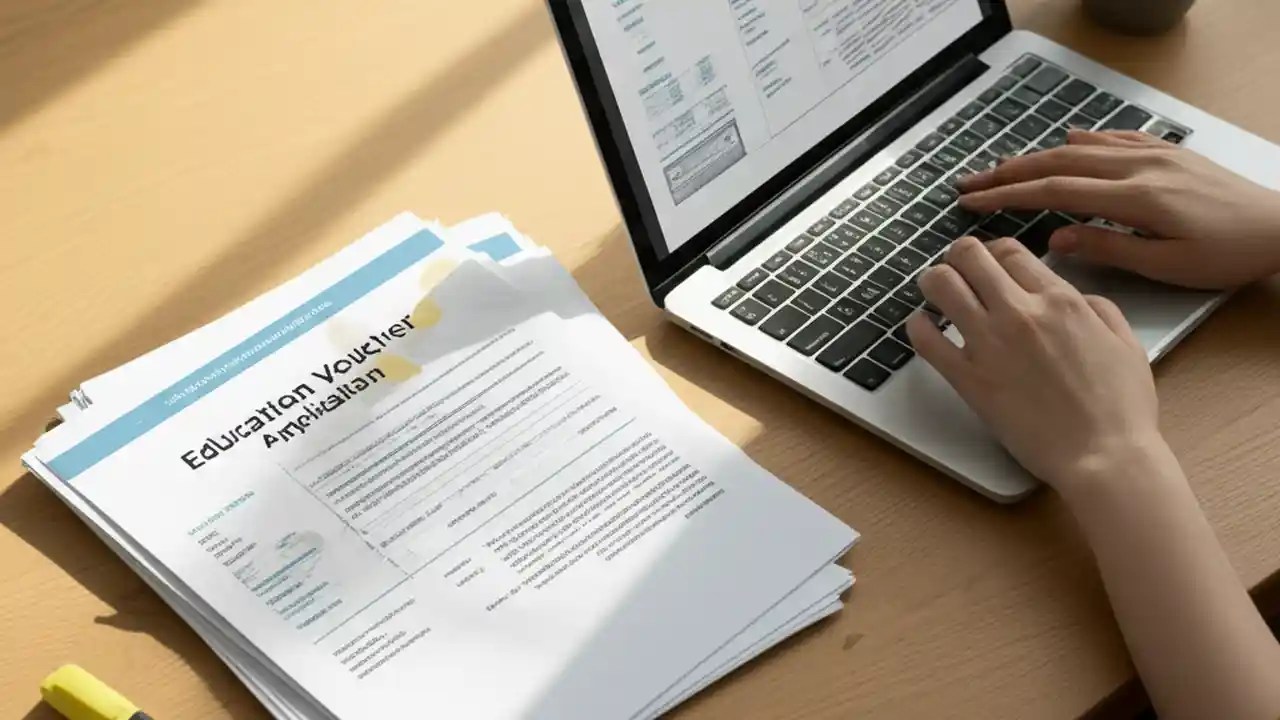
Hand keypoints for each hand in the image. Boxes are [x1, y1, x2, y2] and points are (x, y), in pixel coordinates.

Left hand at [907, 236, 1164, 494]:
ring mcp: (989, 344)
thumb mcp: (1127, 343)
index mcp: (1059, 300)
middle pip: (969, 256)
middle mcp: (1019, 313)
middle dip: (958, 256)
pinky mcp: (968, 379)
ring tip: (936, 293)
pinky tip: (922, 326)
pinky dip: (917, 325)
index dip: (994, 251)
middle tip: (957, 269)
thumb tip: (1075, 296)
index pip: (1010, 251)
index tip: (988, 261)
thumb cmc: (1120, 408)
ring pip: (941, 285)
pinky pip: (926, 339)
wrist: (1103, 456)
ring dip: (933, 282)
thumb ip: (1098, 309)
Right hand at [958, 130, 1279, 288]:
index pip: (1057, 192)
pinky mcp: (1169, 154)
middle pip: (1059, 163)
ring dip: (1037, 156)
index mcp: (1137, 198)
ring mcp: (1155, 155)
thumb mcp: (1167, 265)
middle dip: (1009, 172)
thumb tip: (1058, 239)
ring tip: (1003, 166)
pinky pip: (1116, 138)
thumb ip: (1109, 248)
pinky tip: (1068, 139)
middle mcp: (1141, 167)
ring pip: (1082, 148)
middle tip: (970, 183)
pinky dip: (1085, 139)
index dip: (1010, 196)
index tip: (974, 202)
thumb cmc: (1229, 255)